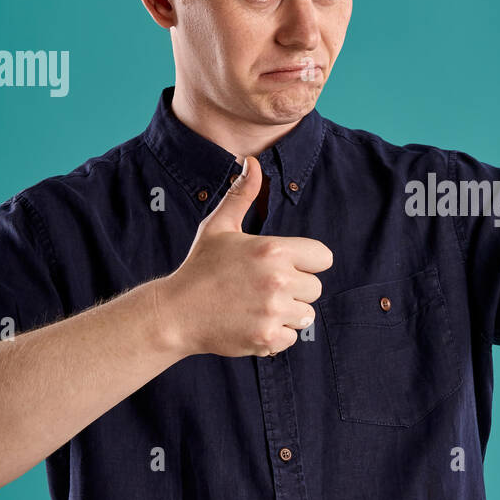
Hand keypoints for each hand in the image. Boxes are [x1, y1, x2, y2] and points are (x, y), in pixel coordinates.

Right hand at [158, 156, 333, 357]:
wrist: (175, 313)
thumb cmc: (200, 267)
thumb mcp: (219, 227)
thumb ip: (242, 195)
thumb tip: (252, 162)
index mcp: (273, 250)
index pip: (323, 258)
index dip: (307, 262)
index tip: (286, 266)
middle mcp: (278, 280)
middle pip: (315, 288)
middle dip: (296, 290)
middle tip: (263, 289)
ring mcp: (273, 311)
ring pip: (305, 314)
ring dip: (288, 313)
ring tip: (258, 306)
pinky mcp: (268, 337)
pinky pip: (291, 337)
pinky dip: (276, 335)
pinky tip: (253, 323)